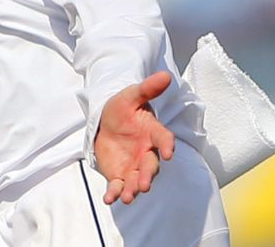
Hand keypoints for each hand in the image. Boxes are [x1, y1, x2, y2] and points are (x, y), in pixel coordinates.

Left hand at [92, 71, 175, 204]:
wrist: (106, 122)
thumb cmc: (123, 108)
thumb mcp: (131, 95)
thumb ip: (147, 89)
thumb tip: (166, 75)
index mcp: (153, 132)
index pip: (164, 139)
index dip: (167, 145)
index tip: (168, 152)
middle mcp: (146, 152)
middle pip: (151, 166)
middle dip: (148, 176)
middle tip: (145, 185)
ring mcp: (133, 165)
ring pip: (136, 180)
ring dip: (133, 189)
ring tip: (128, 197)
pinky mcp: (119, 174)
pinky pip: (118, 186)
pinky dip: (115, 194)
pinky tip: (109, 199)